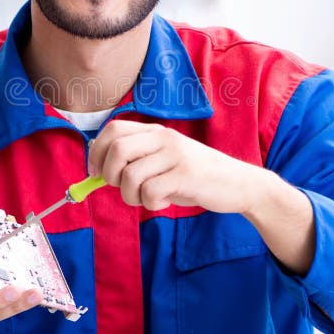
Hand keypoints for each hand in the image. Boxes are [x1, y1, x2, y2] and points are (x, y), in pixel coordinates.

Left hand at [87, 120, 256, 212]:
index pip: (113, 130)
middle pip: (117, 150)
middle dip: (109, 175)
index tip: (95, 173)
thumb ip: (136, 162)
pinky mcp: (185, 175)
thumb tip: (98, 172)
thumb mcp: (164, 161)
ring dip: (130, 196)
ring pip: (130, 176)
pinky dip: (150, 203)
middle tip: (121, 188)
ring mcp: (175, 155)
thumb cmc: (194, 177)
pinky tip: (162, 203)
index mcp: (155, 132)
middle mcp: (164, 138)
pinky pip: (149, 192)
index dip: (96, 152)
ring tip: (147, 199)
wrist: (238, 184)